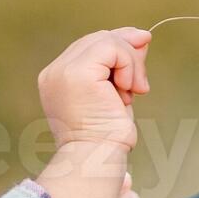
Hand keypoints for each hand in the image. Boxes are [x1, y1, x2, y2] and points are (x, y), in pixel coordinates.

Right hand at [38, 28, 149, 149]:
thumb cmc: (108, 138)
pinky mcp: (77, 72)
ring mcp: (63, 71)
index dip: (119, 48)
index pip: (90, 47)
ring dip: (131, 63)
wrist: (98, 161)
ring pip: (106, 40)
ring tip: (135, 91)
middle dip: (128, 52)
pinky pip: (111, 47)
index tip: (140, 64)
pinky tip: (130, 89)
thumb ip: (124, 65)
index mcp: (57, 79)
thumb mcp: (117, 93)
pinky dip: (128, 64)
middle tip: (141, 84)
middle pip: (97, 39)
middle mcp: (54, 72)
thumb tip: (143, 36)